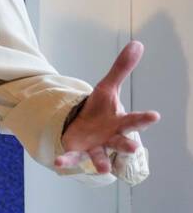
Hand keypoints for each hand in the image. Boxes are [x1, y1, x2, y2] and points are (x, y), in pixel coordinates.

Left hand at [56, 40, 160, 174]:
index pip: (134, 120)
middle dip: (127, 145)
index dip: (144, 118)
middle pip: (122, 141)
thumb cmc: (99, 110)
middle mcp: (111, 137)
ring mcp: (95, 147)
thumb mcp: (106, 88)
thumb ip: (121, 69)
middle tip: (134, 147)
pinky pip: (73, 158)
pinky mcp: (78, 152)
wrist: (83, 126)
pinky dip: (67, 161)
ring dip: (102, 161)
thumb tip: (137, 44)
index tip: (154, 115)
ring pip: (101, 156)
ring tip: (104, 168)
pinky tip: (59, 162)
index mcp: (119, 121)